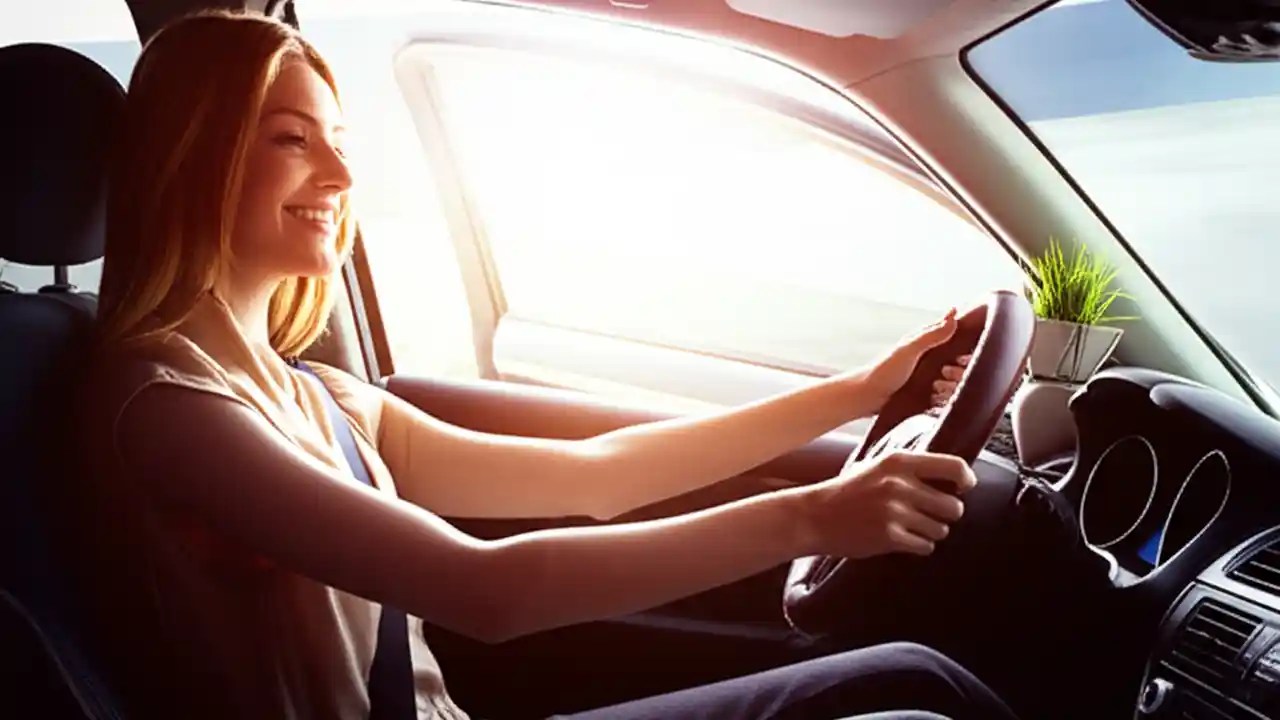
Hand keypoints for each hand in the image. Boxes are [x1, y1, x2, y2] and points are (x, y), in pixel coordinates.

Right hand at [798, 450, 975, 558]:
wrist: (815, 517)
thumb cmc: (848, 492)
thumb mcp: (877, 467)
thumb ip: (909, 469)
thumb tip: (952, 475)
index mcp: (898, 462)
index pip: (953, 466)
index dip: (966, 480)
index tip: (963, 488)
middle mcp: (899, 485)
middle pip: (953, 506)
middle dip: (946, 514)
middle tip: (931, 515)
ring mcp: (894, 512)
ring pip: (941, 529)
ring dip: (931, 532)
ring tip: (912, 527)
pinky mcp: (889, 537)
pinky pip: (926, 546)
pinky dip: (919, 546)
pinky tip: (903, 540)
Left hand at [856, 309, 963, 413]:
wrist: (867, 397)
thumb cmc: (883, 371)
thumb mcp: (909, 350)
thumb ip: (930, 336)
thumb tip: (953, 319)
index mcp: (923, 340)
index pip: (949, 328)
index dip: (964, 330)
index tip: (978, 337)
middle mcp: (927, 355)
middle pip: (957, 355)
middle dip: (960, 364)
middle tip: (948, 371)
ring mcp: (927, 374)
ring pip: (954, 375)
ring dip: (952, 382)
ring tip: (939, 386)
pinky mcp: (926, 391)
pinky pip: (946, 392)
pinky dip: (946, 395)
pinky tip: (941, 398)